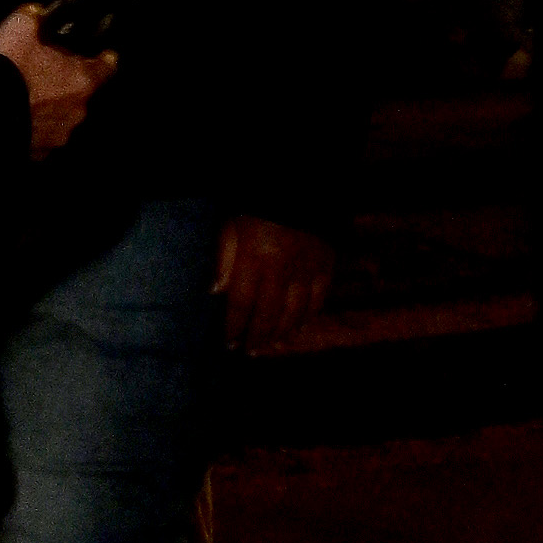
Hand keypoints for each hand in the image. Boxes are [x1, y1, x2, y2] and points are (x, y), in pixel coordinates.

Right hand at [0, 0, 115, 160]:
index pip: (105, 68)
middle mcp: (75, 110)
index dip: (104, 59)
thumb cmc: (6, 72)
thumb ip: (34, 17)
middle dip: (63, 81)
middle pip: (79, 91)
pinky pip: (40, 135)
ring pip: (59, 115)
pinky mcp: (37, 151)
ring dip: (47, 105)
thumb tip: (36, 12)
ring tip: (24, 94)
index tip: (106, 57)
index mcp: (80, 80)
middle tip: (42, 70)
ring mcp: (57, 134)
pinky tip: (15, 114)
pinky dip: (31, 125)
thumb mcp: (19, 29)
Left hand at [216, 210, 330, 356]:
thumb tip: (215, 291)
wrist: (298, 190)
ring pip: (295, 312)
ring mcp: (307, 268)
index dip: (234, 326)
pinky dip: (308, 317)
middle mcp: (282, 268)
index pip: (242, 302)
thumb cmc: (257, 209)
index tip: (228, 342)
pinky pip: (319, 299)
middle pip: (268, 313)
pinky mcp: (327, 264)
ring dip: (281, 333)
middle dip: (257, 336)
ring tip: (270, 346)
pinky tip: (298, 328)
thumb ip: (223, 258)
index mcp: (255, 257)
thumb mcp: (232, 226)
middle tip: (249, 351)